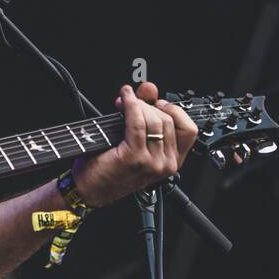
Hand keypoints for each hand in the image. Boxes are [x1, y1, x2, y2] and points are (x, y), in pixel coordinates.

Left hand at [68, 82, 197, 207]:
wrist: (89, 189)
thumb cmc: (109, 168)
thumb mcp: (135, 139)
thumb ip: (146, 113)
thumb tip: (149, 89)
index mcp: (172, 162)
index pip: (189, 129)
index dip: (174, 110)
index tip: (157, 102)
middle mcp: (166, 164)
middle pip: (169, 120)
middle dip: (149, 104)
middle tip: (132, 101)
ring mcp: (153, 162)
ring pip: (155, 120)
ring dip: (138, 105)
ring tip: (124, 102)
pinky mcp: (136, 157)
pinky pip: (137, 123)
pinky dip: (130, 107)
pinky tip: (123, 101)